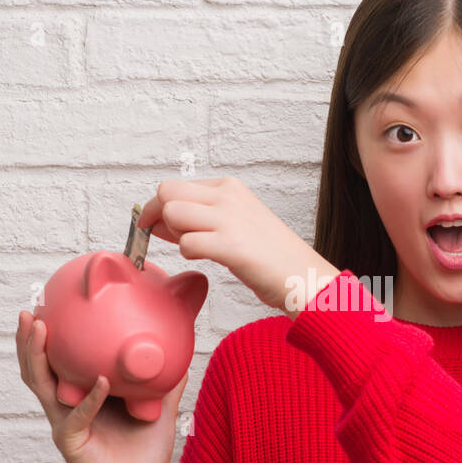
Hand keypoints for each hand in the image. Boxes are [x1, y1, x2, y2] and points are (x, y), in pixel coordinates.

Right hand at [15, 310, 187, 462]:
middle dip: (29, 340)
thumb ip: (165, 379)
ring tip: (40, 328)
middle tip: (29, 311)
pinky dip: (89, 397)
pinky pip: (78, 415)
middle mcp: (67, 406)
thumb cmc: (147, 449)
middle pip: (37, 368)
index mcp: (81, 395)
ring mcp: (65, 423)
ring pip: (41, 386)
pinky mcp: (71, 441)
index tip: (45, 306)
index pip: (56, 361)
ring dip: (38, 356)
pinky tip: (100, 381)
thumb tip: (180, 347)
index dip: (46, 338)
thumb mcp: (158, 405)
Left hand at [136, 176, 338, 318]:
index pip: (175, 186)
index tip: (161, 227)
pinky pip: (186, 243)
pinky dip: (189, 254)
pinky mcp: (231, 245)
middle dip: (158, 217)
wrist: (304, 276)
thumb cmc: (270, 255)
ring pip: (172, 213)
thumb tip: (157, 221)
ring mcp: (229, 219)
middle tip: (169, 238)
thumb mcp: (235, 223)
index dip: (161, 208)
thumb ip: (199, 217)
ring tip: (198, 248)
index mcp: (230, 187)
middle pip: (167, 193)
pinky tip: (209, 259)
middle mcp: (228, 196)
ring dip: (175, 235)